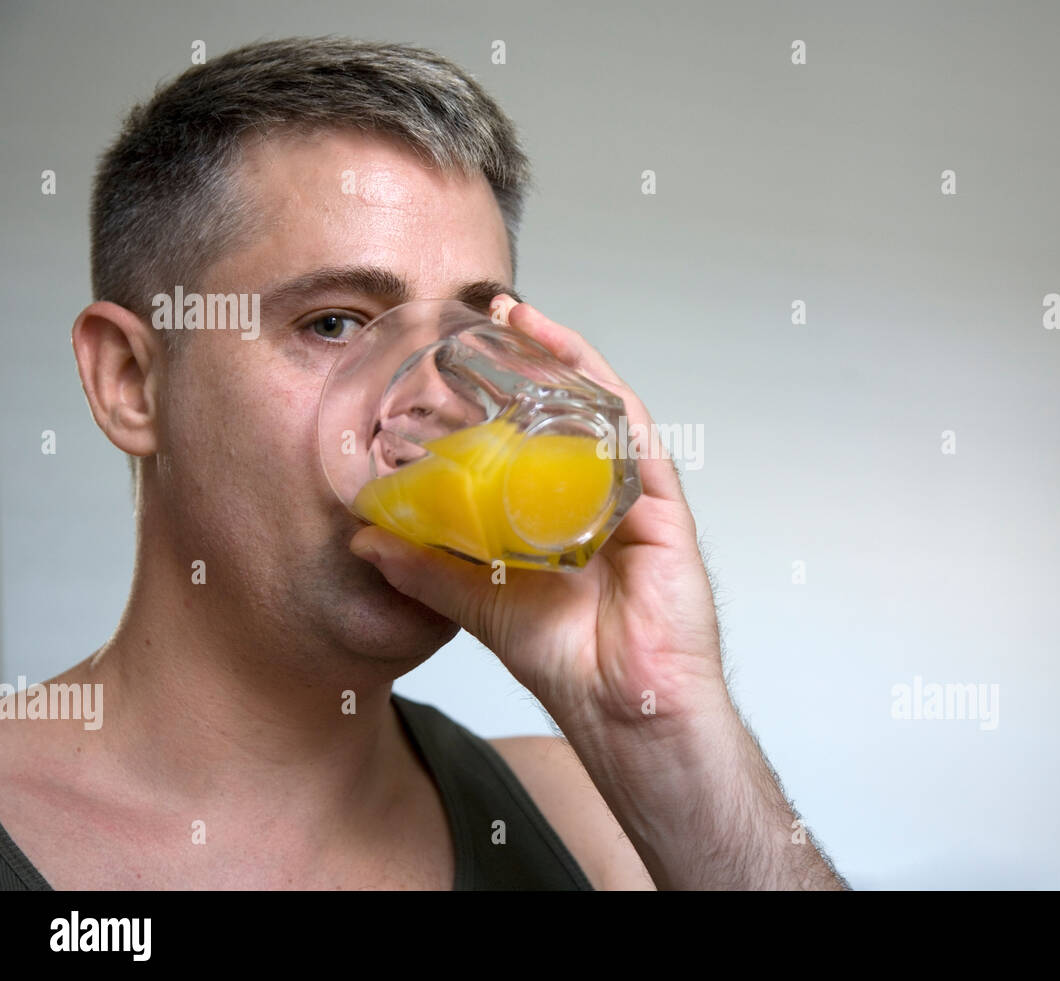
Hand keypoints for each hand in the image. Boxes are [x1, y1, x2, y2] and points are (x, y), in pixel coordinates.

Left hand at [350, 296, 725, 732]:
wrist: (624, 710)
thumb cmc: (571, 663)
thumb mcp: (482, 606)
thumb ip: (432, 570)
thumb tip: (367, 538)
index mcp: (554, 517)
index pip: (526, 441)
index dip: (494, 397)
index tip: (451, 364)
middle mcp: (594, 497)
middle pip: (566, 412)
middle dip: (531, 359)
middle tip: (489, 320)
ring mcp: (629, 498)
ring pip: (600, 410)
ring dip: (566, 359)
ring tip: (524, 320)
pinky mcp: (659, 507)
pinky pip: (634, 437)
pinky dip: (604, 396)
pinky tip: (574, 366)